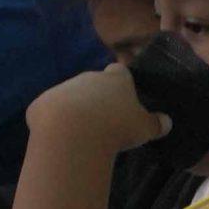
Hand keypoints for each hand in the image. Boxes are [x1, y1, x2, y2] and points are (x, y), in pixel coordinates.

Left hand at [28, 64, 166, 151]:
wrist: (70, 132)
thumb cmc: (116, 127)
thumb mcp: (145, 128)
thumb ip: (156, 124)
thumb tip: (166, 122)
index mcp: (115, 79)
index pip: (120, 72)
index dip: (122, 82)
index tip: (124, 97)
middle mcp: (88, 77)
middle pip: (95, 83)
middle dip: (99, 98)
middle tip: (105, 120)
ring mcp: (63, 87)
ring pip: (72, 95)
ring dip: (76, 109)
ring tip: (84, 132)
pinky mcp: (42, 101)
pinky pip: (52, 110)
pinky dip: (57, 121)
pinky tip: (62, 137)